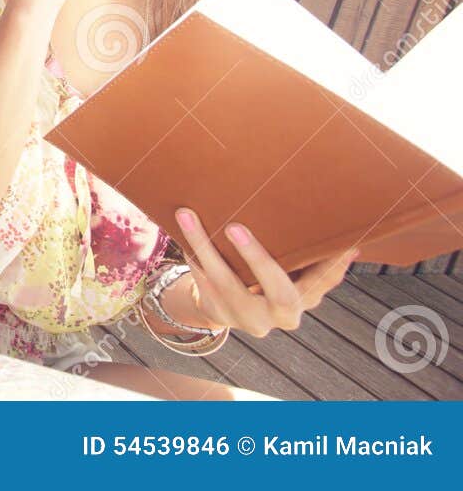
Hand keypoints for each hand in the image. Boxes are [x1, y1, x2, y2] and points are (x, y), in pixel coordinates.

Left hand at [171, 207, 358, 337]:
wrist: (229, 306)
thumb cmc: (268, 277)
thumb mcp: (294, 273)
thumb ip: (314, 260)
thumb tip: (352, 242)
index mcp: (306, 298)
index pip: (324, 281)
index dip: (332, 263)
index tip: (338, 239)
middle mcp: (282, 315)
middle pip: (278, 291)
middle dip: (258, 259)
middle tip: (236, 227)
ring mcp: (249, 318)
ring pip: (224, 282)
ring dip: (204, 245)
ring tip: (187, 215)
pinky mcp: (219, 312)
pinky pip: (201, 279)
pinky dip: (191, 253)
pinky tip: (180, 229)